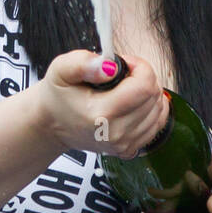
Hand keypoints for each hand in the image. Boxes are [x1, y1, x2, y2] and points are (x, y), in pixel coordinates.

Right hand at [34, 50, 169, 159]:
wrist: (52, 124)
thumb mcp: (62, 70)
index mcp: (101, 115)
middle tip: (123, 74)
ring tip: (126, 88)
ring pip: (159, 109)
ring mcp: (124, 144)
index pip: (145, 86)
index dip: (140, 66)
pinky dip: (151, 108)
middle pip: (154, 96)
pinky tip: (134, 101)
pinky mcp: (130, 149)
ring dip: (148, 92)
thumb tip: (109, 66)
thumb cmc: (58, 96)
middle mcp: (115, 134)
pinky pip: (157, 123)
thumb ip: (83, 63)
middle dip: (144, 77)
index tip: (124, 64)